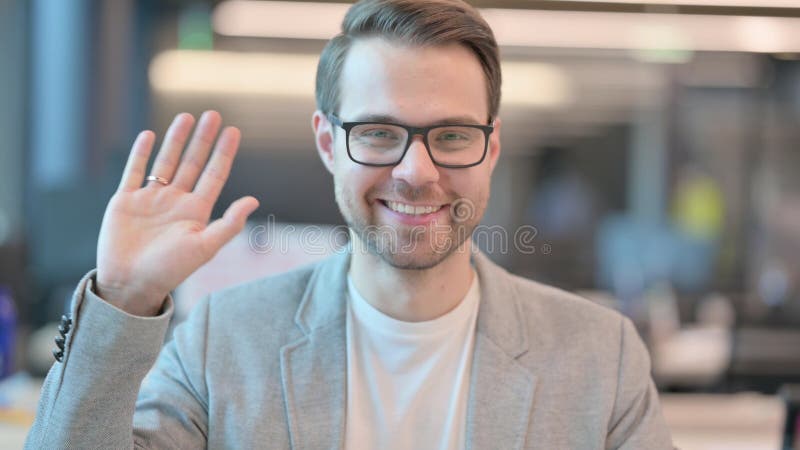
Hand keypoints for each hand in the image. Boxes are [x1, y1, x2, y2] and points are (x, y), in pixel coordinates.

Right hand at [95, 111, 258, 315]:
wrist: (130, 284)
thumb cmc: (170, 270)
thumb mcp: (204, 247)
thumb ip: (228, 223)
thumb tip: (254, 200)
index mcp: (196, 211)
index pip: (214, 174)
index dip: (224, 153)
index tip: (234, 131)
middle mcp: (175, 201)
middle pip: (192, 162)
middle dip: (203, 139)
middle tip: (213, 114)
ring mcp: (151, 199)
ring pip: (166, 162)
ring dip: (176, 140)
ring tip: (186, 116)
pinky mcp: (126, 200)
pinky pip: (134, 171)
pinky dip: (141, 153)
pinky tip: (149, 135)